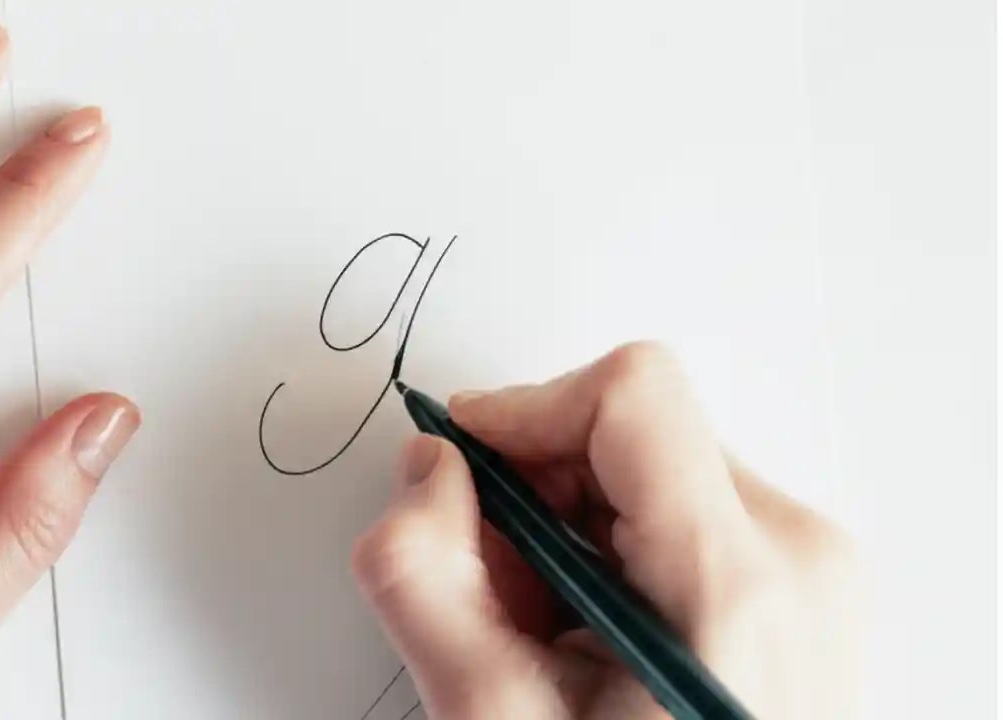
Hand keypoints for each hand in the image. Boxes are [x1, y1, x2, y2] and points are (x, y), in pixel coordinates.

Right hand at [353, 343, 861, 718]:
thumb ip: (429, 582)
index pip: (630, 394)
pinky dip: (614, 552)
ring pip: (651, 469)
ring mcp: (812, 572)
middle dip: (533, 491)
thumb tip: (423, 472)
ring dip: (568, 528)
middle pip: (632, 430)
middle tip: (496, 591)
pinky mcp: (803, 587)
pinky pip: (686, 513)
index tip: (460, 463)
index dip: (521, 411)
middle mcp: (797, 556)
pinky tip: (592, 635)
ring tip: (547, 632)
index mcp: (735, 584)